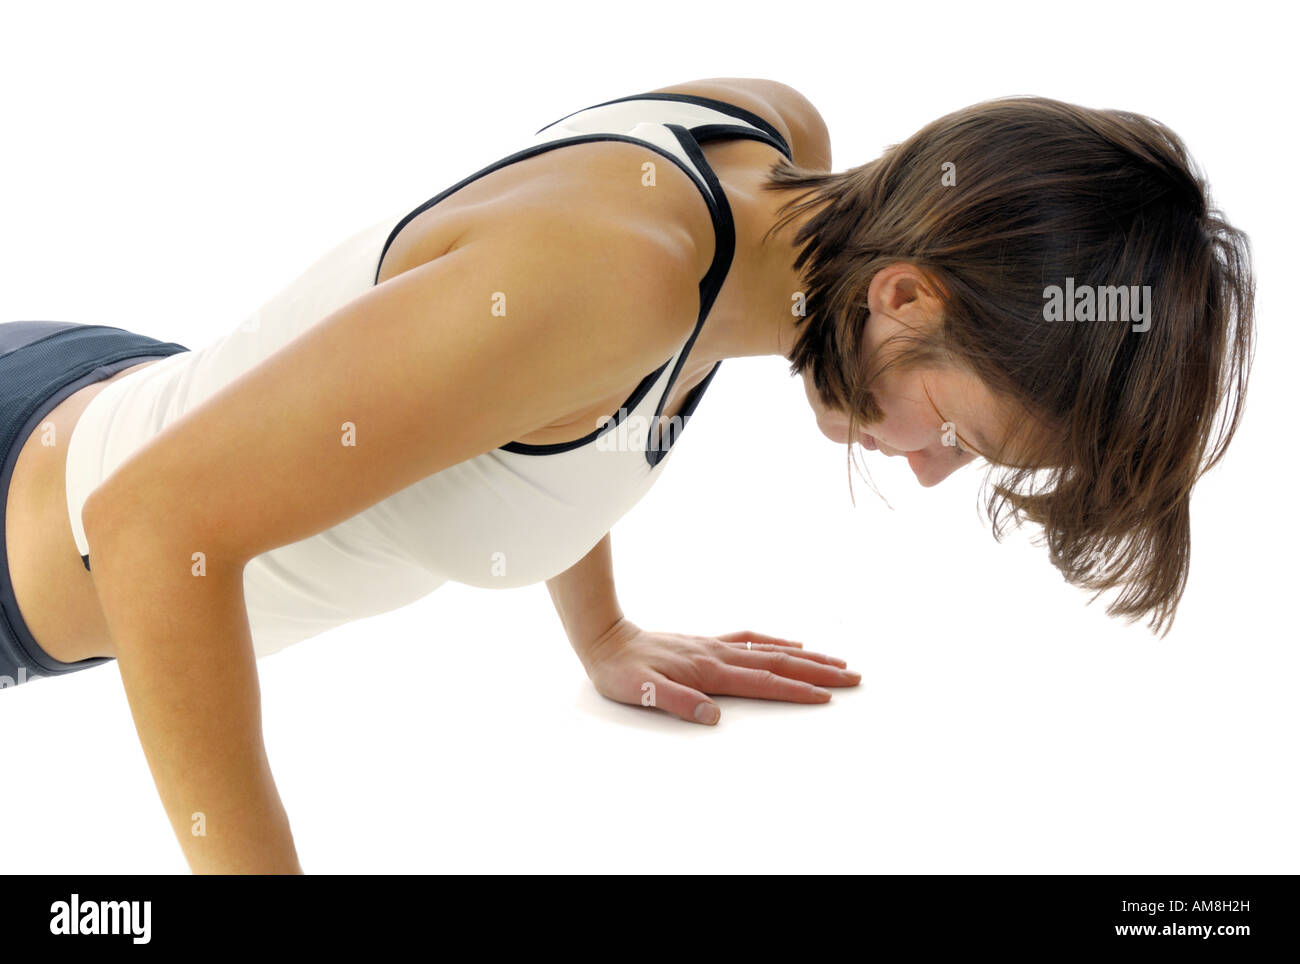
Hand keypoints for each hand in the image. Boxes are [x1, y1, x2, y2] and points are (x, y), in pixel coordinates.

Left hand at [578, 618, 859, 724]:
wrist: (607, 640)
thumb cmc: (623, 672)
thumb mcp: (643, 692)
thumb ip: (677, 702)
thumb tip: (712, 716)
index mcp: (709, 671)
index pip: (763, 682)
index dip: (796, 690)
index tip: (827, 697)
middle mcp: (718, 656)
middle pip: (778, 663)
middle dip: (818, 672)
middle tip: (854, 676)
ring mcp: (715, 647)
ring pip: (771, 651)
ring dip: (807, 657)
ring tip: (836, 662)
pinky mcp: (708, 644)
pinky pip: (751, 640)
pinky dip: (776, 642)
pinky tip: (791, 645)